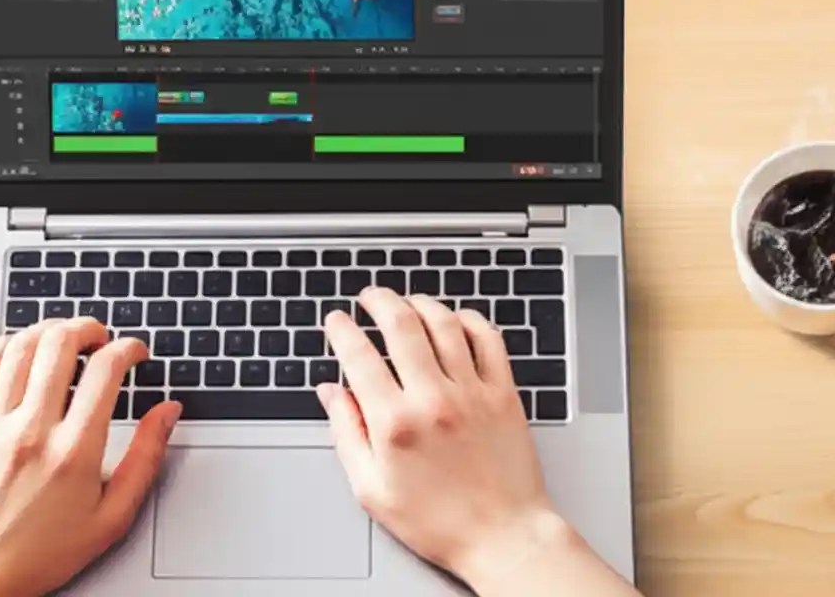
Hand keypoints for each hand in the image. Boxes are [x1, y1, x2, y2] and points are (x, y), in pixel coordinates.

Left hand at [0, 318, 180, 596]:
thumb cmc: (40, 555)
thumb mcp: (111, 518)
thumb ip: (146, 459)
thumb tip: (168, 413)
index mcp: (73, 453)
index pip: (106, 371)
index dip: (128, 348)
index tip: (135, 352)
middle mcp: (31, 431)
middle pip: (60, 344)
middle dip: (88, 327)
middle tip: (100, 336)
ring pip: (20, 346)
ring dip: (49, 330)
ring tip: (64, 337)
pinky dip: (5, 345)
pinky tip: (20, 349)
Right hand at [318, 289, 559, 585]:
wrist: (502, 536)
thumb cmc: (437, 521)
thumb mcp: (371, 489)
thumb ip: (346, 434)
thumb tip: (331, 394)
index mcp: (394, 424)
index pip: (358, 356)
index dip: (341, 329)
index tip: (336, 322)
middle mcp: (433, 400)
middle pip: (401, 324)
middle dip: (378, 300)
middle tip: (369, 297)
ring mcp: (472, 393)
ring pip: (443, 323)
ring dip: (420, 303)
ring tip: (407, 302)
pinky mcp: (504, 394)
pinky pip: (488, 339)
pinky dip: (468, 320)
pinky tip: (455, 320)